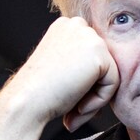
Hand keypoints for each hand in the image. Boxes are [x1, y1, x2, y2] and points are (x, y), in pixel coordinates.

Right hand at [0, 16, 118, 139]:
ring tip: (75, 113)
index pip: (90, 57)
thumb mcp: (61, 69)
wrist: (26, 100)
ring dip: (95, 98)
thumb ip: (81, 66)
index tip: (70, 103)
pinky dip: (100, 101)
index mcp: (65, 27)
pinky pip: (113, 83)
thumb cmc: (39, 92)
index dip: (84, 83)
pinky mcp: (99, 53)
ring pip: (109, 74)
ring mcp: (89, 37)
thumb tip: (106, 79)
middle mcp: (77, 25)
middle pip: (102, 63)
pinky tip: (79, 108)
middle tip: (74, 113)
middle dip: (91, 91)